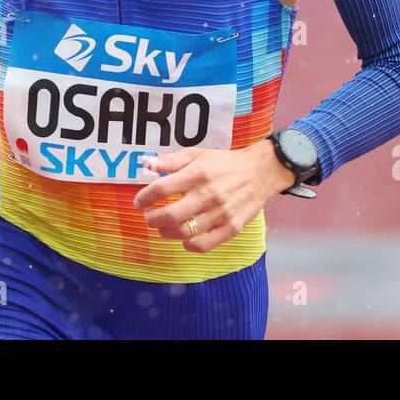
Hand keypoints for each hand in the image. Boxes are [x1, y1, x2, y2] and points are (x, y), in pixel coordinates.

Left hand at [132, 141, 296, 252]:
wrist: (260, 172)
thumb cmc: (225, 163)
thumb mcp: (198, 155)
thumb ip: (171, 161)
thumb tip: (146, 164)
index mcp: (198, 174)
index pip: (162, 188)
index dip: (145, 197)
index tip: (139, 202)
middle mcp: (208, 194)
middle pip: (170, 215)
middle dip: (152, 219)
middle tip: (148, 217)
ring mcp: (221, 213)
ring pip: (184, 232)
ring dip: (166, 233)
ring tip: (162, 228)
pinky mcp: (231, 228)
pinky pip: (204, 245)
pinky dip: (189, 245)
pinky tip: (184, 239)